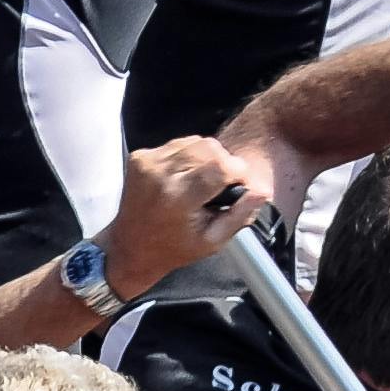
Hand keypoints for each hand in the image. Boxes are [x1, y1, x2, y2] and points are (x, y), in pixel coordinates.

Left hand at [95, 138, 276, 299]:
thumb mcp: (212, 242)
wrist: (128, 248)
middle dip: (224, 162)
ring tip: (201, 183)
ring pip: (194, 142)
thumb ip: (239, 215)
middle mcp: (160, 175)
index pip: (222, 166)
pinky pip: (177, 144)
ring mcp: (147, 163)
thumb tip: (261, 191)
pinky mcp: (139, 157)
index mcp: (178, 198)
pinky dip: (187, 157)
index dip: (239, 171)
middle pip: (210, 147)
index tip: (240, 184)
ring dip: (206, 158)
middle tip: (221, 185)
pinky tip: (183, 178)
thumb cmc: (172, 249)